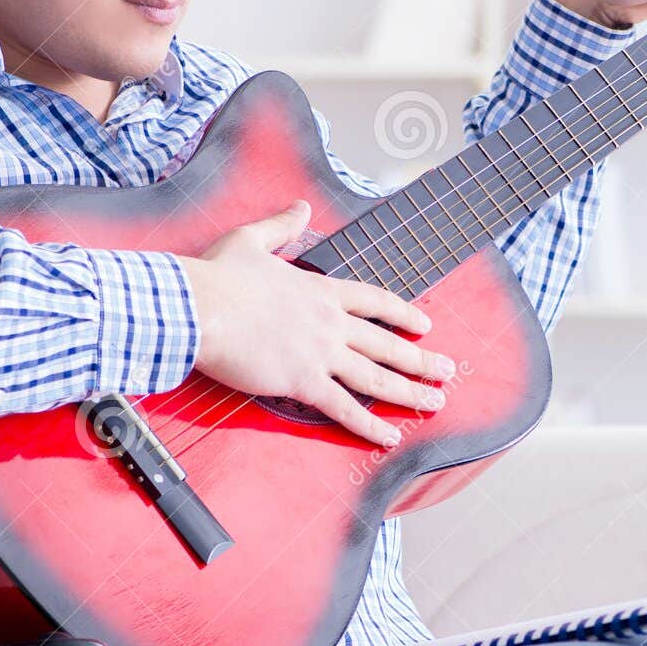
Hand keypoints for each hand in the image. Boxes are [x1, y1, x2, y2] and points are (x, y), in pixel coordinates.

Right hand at [177, 200, 455, 446]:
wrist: (198, 307)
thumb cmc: (218, 276)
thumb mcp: (251, 240)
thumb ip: (281, 225)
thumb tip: (300, 208)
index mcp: (319, 289)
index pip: (374, 301)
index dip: (403, 314)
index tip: (425, 324)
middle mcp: (329, 322)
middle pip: (386, 343)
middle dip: (421, 359)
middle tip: (447, 371)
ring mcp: (320, 353)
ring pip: (376, 378)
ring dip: (409, 393)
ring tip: (436, 403)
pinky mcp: (302, 381)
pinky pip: (344, 408)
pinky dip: (368, 426)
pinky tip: (389, 438)